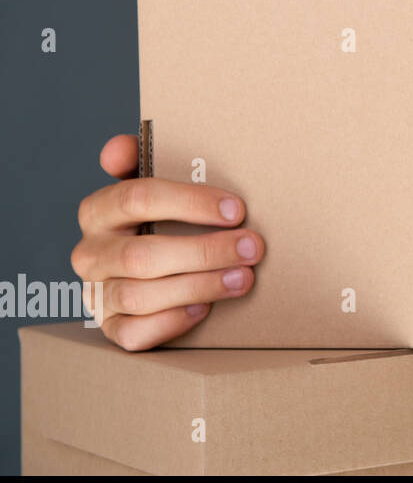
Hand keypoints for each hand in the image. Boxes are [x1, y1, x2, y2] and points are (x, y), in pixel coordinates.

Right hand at [71, 134, 263, 349]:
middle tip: (252, 248)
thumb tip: (120, 148)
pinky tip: (204, 310)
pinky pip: (133, 333)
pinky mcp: (111, 327)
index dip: (191, 203)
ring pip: (140, 295)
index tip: (237, 209)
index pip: (138, 198)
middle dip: (205, 252)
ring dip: (199, 287)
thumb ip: (140, 158)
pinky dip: (171, 322)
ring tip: (243, 278)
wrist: (146, 269)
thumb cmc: (159, 220)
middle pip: (142, 255)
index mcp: (98, 211)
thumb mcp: (153, 183)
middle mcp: (90, 253)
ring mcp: (96, 293)